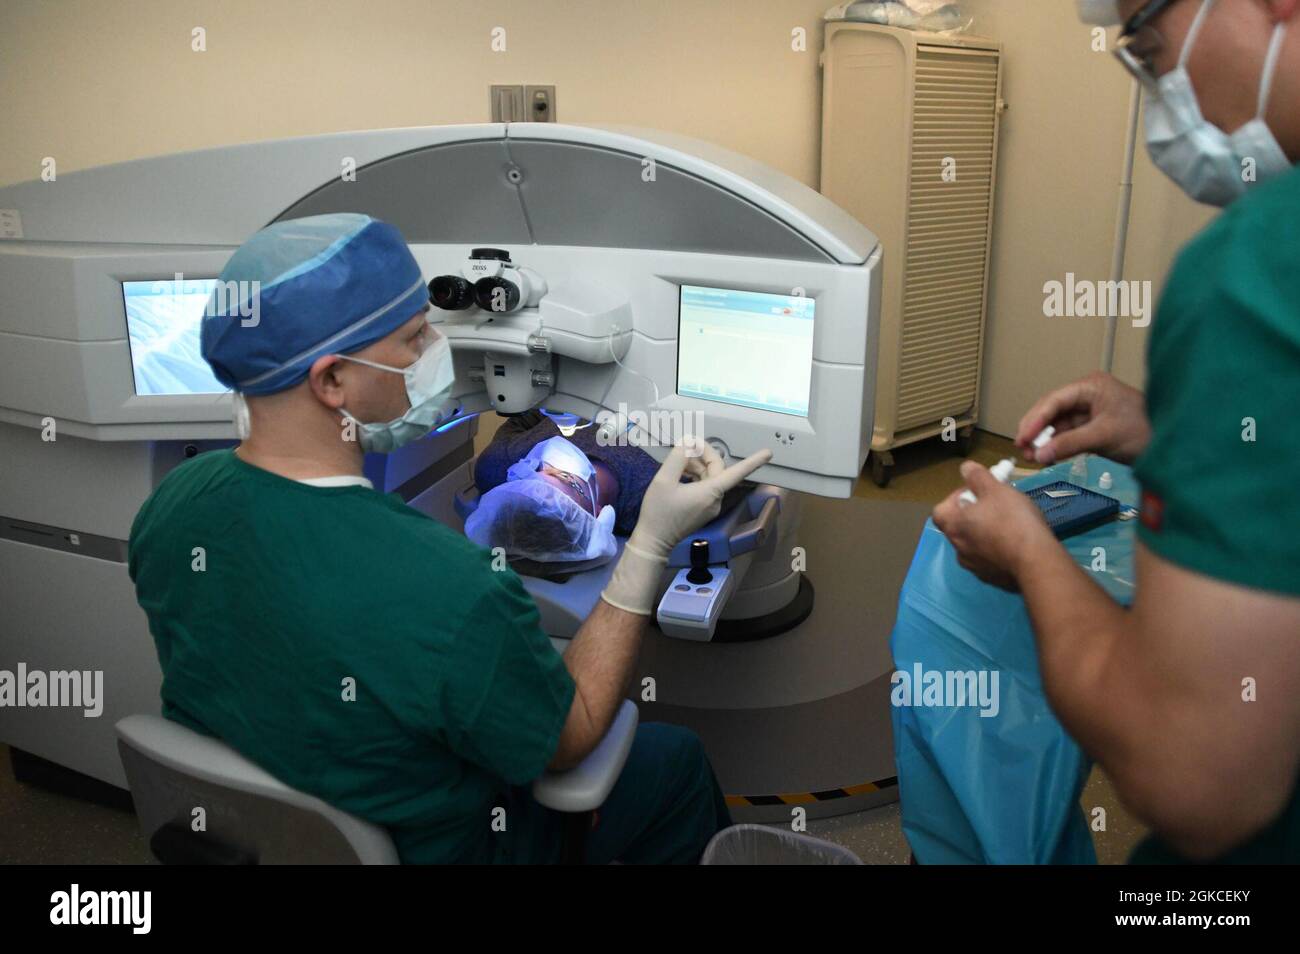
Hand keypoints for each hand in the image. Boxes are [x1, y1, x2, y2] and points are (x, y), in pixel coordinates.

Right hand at [602, 438, 771, 614]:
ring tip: (678, 461)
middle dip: (703, 455)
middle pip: (717, 470)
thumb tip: (689, 443)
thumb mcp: (663, 480)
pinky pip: (705, 487)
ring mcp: (711, 506)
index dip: (753, 461)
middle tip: (685, 446)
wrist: (653, 541)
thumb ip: (678, 458)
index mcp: (710, 492)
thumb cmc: (658, 512)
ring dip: (697, 465)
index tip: (768, 453)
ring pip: (710, 477)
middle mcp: (715, 500)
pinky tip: (681, 473)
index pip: (736, 474)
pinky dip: (696, 476)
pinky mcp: (704, 510)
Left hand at [932, 461, 1054, 591]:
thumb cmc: (1012, 520)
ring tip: (1009, 524)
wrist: (1035, 561)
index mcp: (954, 526)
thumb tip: (965, 469)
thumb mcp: (995, 489)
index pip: (940, 510)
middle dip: (974, 514)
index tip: (976, 493)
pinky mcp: (991, 578)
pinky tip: (1017, 544)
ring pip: (974, 544)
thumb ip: (977, 477)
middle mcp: (958, 548)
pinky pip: (990, 559)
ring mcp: (974, 566)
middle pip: (958, 526)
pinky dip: (998, 550)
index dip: (956, 498)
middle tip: (996, 505)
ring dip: (985, 533)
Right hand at [1014, 371, 1150, 465]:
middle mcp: (1086, 396)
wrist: (1172, 444)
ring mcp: (1089, 413)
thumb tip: (1039, 454)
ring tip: (1031, 457)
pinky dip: (1056, 447)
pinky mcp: (1092, 429)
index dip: (1035, 420)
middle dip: (1036, 431)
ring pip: (1057, 426)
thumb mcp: (1104, 436)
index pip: (1054, 401)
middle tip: (1022, 448)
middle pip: (1051, 412)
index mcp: (1090, 387)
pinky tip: (1047, 457)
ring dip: (1044, 441)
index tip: (1022, 438)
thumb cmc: (1144, 430)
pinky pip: (1067, 436)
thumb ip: (1069, 444)